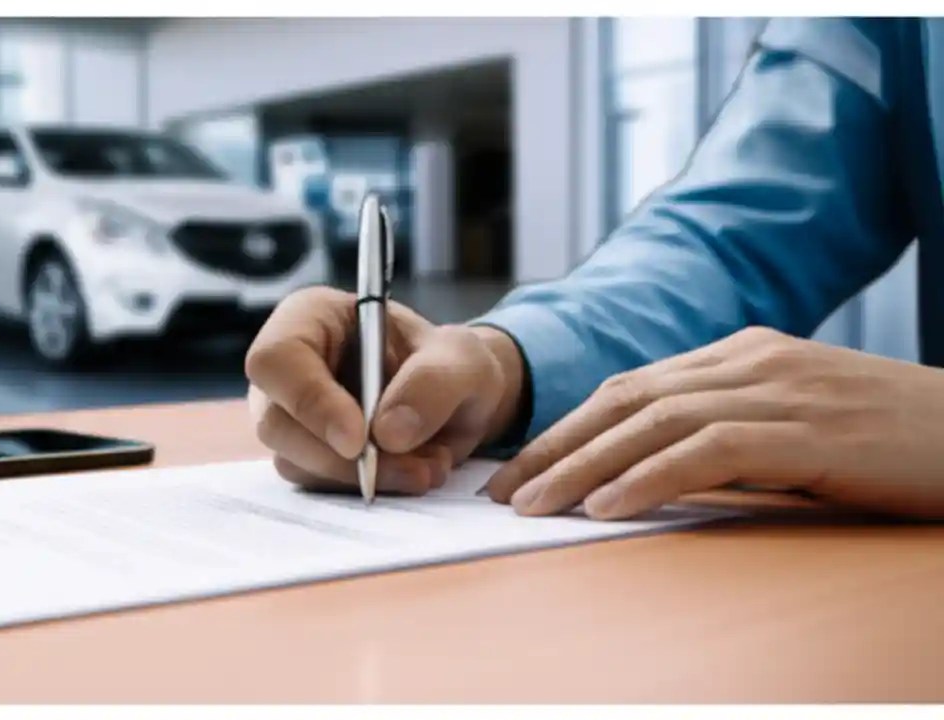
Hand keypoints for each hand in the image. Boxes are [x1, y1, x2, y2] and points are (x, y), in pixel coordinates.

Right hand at [245, 286, 524, 494]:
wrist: (459, 403)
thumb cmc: (449, 363)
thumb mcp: (462, 359)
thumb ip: (432, 384)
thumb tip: (387, 433)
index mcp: (309, 319)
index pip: (277, 360)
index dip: (309, 402)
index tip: (358, 440)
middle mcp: (287, 371)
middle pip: (277, 424)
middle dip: (343, 459)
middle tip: (412, 469)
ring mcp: (291, 419)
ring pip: (296, 463)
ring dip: (363, 478)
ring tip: (427, 467)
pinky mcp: (307, 459)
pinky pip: (318, 486)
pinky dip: (369, 488)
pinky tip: (412, 473)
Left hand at [487, 326, 943, 519]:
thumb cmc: (891, 442)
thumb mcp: (796, 428)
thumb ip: (728, 437)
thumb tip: (647, 476)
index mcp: (743, 354)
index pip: (631, 387)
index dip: (567, 428)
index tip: (520, 469)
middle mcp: (751, 360)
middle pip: (625, 399)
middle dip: (555, 445)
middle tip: (502, 492)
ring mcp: (781, 389)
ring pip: (653, 421)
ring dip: (584, 465)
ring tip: (534, 505)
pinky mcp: (810, 429)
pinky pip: (708, 450)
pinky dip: (649, 477)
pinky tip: (607, 507)